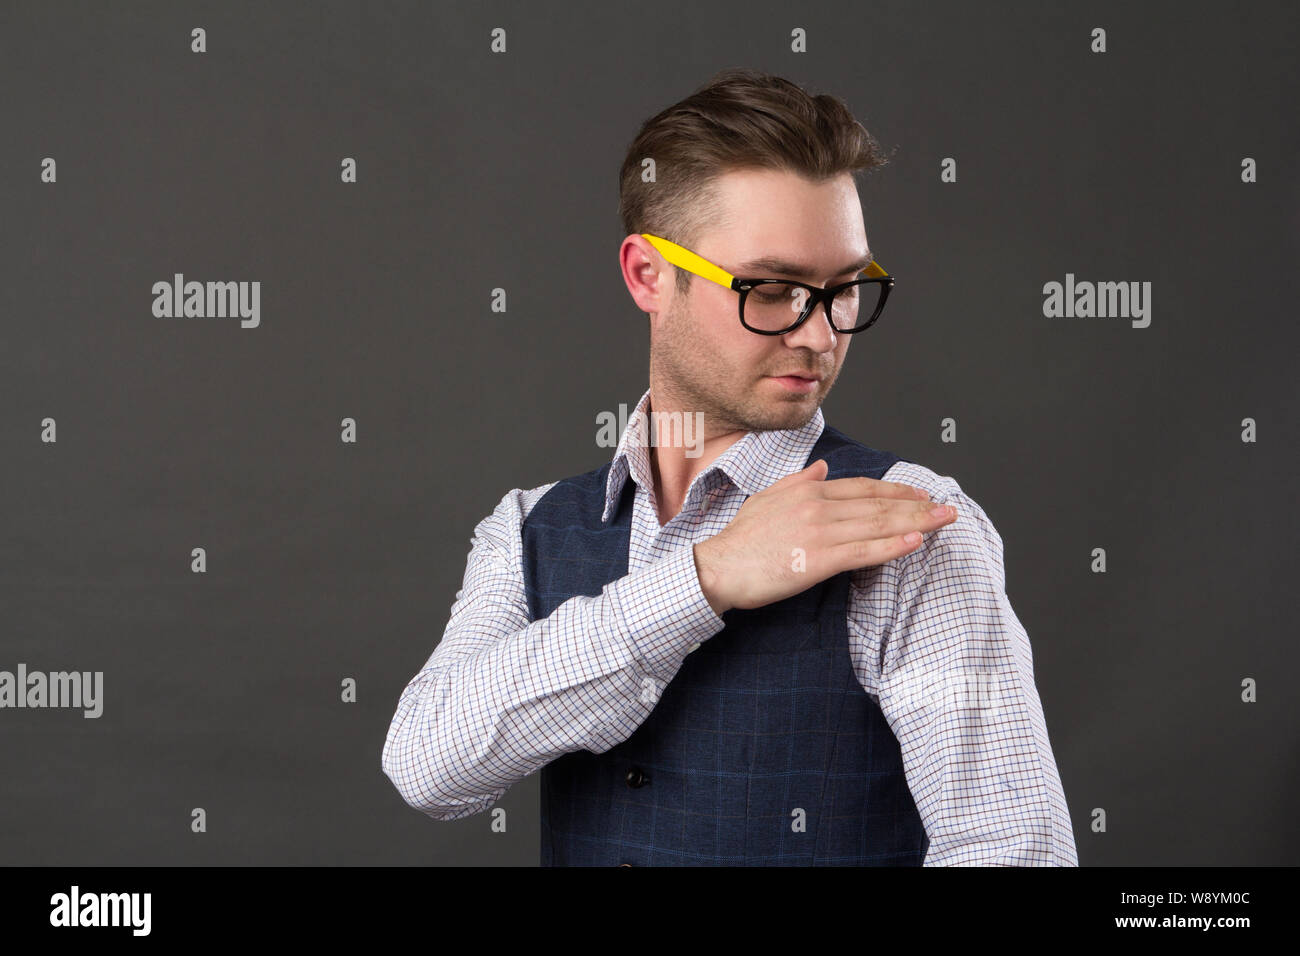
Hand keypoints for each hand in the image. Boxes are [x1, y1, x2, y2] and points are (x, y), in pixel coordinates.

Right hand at [692, 458, 956, 613]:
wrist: (719, 566)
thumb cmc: (740, 538)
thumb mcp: (767, 498)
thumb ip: (797, 481)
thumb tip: (820, 467)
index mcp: (808, 491)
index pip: (862, 487)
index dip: (895, 490)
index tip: (920, 494)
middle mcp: (818, 506)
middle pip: (878, 504)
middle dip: (917, 505)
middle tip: (947, 509)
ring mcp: (820, 532)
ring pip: (877, 525)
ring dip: (915, 523)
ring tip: (942, 522)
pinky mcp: (818, 559)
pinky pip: (863, 551)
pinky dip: (892, 546)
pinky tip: (914, 542)